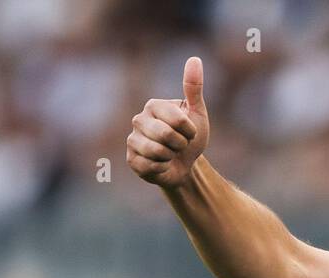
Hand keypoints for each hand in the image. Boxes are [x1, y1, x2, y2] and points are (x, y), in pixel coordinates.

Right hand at [127, 56, 210, 187]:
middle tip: (179, 145)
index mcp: (153, 105)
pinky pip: (151, 166)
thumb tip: (195, 59)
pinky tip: (161, 165)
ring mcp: (133, 140)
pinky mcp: (132, 160)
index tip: (190, 133)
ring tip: (170, 154)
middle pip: (166, 135)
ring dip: (171, 156)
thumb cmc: (190, 138)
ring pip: (157, 151)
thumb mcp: (196, 113)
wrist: (185, 165)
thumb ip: (194, 88)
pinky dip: (162, 168)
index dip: (190, 131)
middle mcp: (139, 119)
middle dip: (181, 144)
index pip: (177, 119)